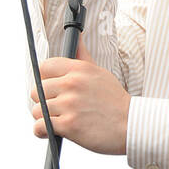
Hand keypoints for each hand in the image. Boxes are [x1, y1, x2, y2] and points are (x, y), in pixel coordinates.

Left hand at [30, 38, 129, 154]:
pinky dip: (42, 131)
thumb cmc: (115, 102)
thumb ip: (83, 56)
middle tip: (56, 108)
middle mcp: (72, 84)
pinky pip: (40, 126)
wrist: (131, 125)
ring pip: (37, 110)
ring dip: (44, 118)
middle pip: (37, 90)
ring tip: (57, 120)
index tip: (50, 89)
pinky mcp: (69, 125)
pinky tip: (52, 131)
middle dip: (43, 101)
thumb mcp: (100, 73)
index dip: (44, 79)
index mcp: (79, 69)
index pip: (44, 67)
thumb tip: (77, 37)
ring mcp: (70, 105)